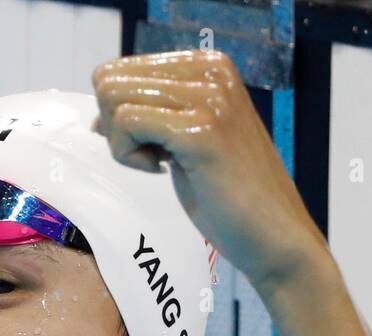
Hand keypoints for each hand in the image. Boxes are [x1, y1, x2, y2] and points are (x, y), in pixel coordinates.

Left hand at [92, 50, 326, 290]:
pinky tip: (164, 171)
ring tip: (161, 164)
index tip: (152, 146)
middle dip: (115, 128)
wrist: (273, 236)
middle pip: (109, 81)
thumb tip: (99, 114)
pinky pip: (126, 124)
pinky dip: (131, 156)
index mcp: (208, 64)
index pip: (118, 70)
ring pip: (113, 99)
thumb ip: (155, 112)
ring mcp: (208, 97)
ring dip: (123, 144)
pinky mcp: (200, 130)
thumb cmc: (227, 195)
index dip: (118, 116)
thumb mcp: (188, 138)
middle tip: (152, 158)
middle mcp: (210, 70)